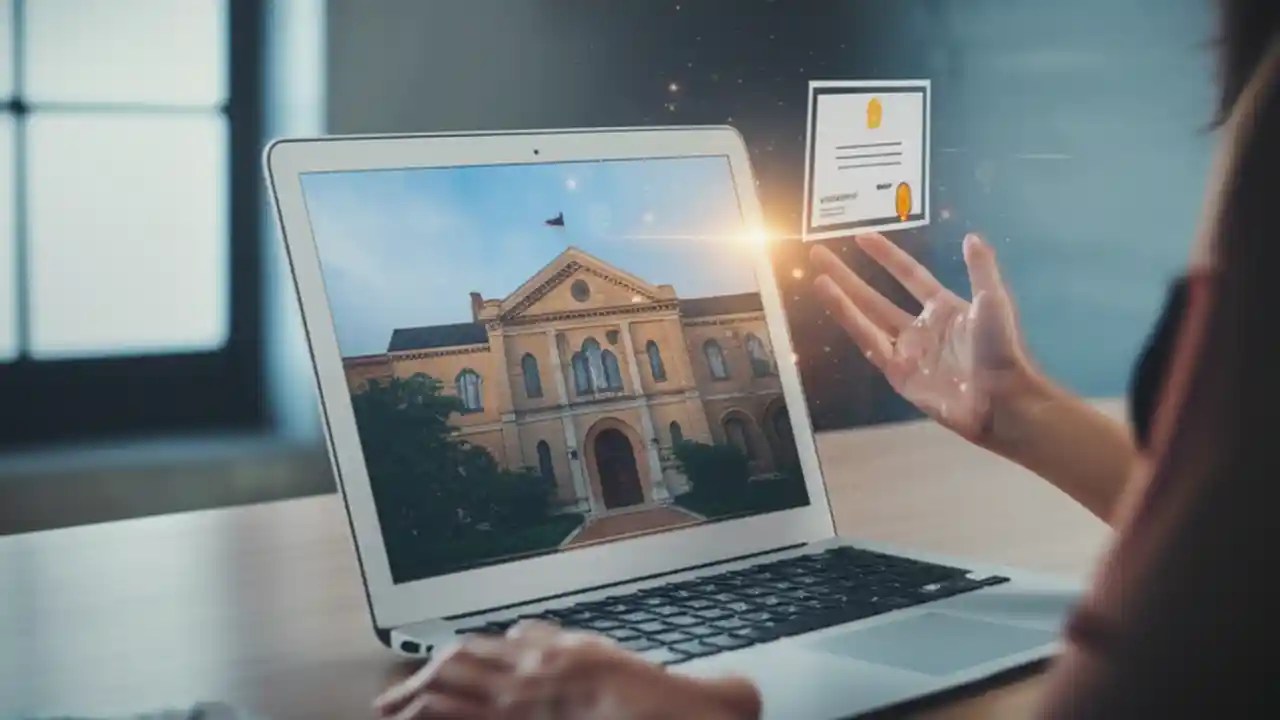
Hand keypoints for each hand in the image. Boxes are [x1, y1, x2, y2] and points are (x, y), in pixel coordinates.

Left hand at [374, 621, 760, 719]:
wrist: (679, 714)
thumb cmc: (642, 689)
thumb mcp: (593, 652)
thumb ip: (552, 641)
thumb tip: (518, 632)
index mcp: (543, 656)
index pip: (471, 656)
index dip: (433, 670)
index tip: (409, 687)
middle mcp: (532, 678)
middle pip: (455, 675)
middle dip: (414, 690)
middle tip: (387, 706)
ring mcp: (533, 707)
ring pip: (460, 702)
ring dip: (424, 708)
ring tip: (397, 715)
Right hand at [811, 233, 1036, 443]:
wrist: (1000, 400)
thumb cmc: (1000, 349)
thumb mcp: (994, 303)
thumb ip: (981, 270)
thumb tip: (971, 236)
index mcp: (943, 307)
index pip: (909, 275)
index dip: (886, 256)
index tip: (862, 237)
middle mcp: (919, 326)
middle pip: (875, 295)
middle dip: (848, 275)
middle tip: (820, 254)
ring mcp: (906, 350)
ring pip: (866, 318)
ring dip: (841, 297)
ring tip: (817, 277)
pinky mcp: (897, 373)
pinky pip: (870, 344)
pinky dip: (851, 322)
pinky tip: (833, 301)